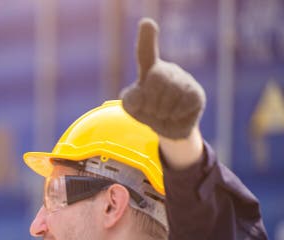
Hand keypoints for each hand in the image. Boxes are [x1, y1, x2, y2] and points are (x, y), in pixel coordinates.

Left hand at [120, 18, 205, 139]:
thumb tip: (141, 93)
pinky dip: (174, 115)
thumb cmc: (148, 111)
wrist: (168, 128)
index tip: (147, 23)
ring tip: (162, 114)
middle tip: (150, 110)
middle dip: (149, 99)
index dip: (147, 38)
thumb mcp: (132, 107)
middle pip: (156, 77)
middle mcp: (168, 70)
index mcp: (150, 70)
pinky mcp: (196, 93)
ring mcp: (184, 80)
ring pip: (170, 93)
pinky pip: (182, 103)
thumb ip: (130, 99)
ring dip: (160, 111)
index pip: (146, 52)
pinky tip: (175, 115)